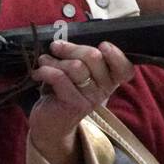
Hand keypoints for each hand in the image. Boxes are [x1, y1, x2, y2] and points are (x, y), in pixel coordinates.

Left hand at [28, 40, 133, 163]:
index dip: (116, 55)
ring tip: (44, 61)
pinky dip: (45, 70)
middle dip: (71, 48)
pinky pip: (60, 77)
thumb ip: (78, 58)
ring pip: (76, 66)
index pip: (124, 68)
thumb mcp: (74, 74)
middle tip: (55, 47)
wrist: (49, 124)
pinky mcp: (74, 104)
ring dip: (55, 60)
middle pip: (94, 57)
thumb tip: (63, 38)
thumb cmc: (61, 93)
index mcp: (109, 80)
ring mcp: (91, 98)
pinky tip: (38, 73)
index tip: (103, 46)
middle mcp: (104, 90)